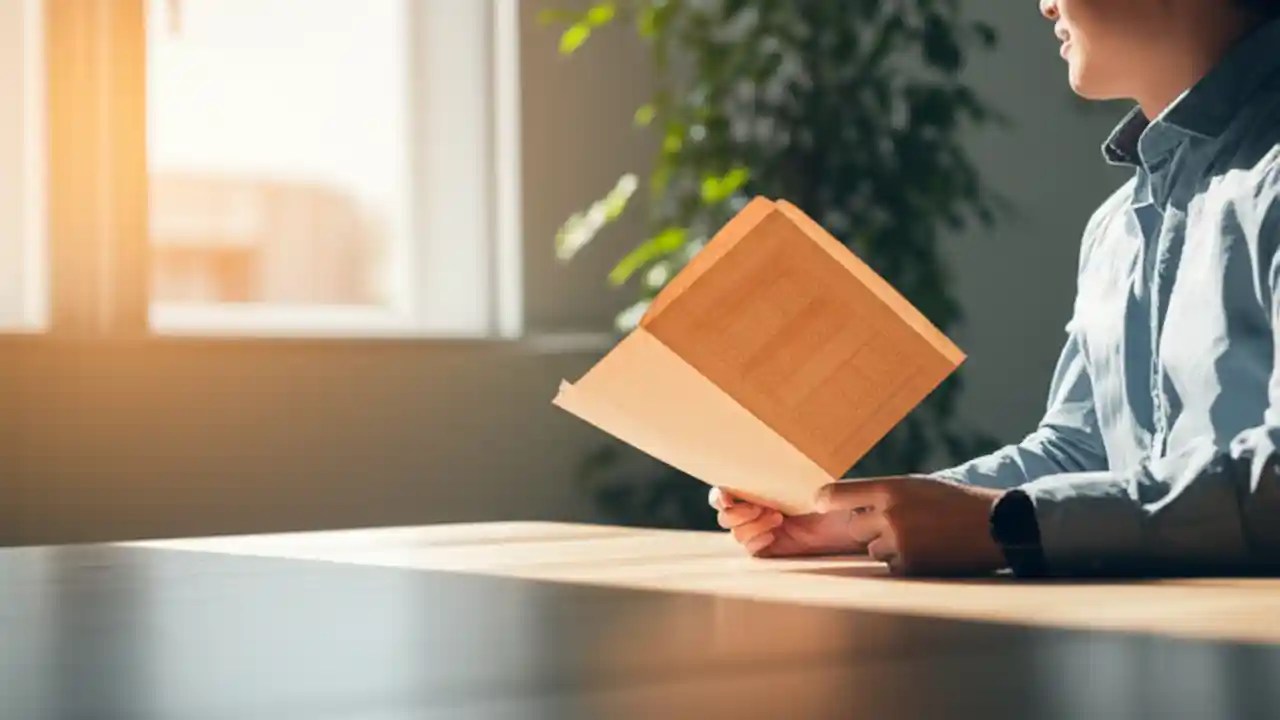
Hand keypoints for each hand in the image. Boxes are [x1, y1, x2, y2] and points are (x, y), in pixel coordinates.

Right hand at [709, 487, 867, 557]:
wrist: (860, 523)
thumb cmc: (838, 497)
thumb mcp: (811, 483)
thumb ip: (787, 480)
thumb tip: (758, 478)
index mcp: (762, 490)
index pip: (726, 493)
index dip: (720, 496)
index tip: (727, 496)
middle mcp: (759, 511)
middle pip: (725, 516)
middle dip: (737, 513)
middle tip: (761, 507)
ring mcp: (765, 532)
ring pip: (737, 533)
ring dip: (750, 526)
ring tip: (777, 518)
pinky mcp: (775, 551)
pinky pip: (752, 550)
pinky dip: (756, 542)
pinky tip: (773, 535)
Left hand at [816, 475, 1006, 575]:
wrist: (997, 525)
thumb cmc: (957, 502)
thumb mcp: (919, 486)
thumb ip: (886, 495)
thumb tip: (853, 506)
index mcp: (891, 489)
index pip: (840, 494)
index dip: (825, 498)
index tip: (816, 502)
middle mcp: (889, 515)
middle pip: (854, 527)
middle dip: (869, 527)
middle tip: (898, 524)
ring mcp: (898, 543)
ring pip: (873, 549)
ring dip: (887, 546)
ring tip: (920, 538)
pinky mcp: (909, 567)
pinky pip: (891, 567)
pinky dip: (903, 563)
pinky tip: (928, 553)